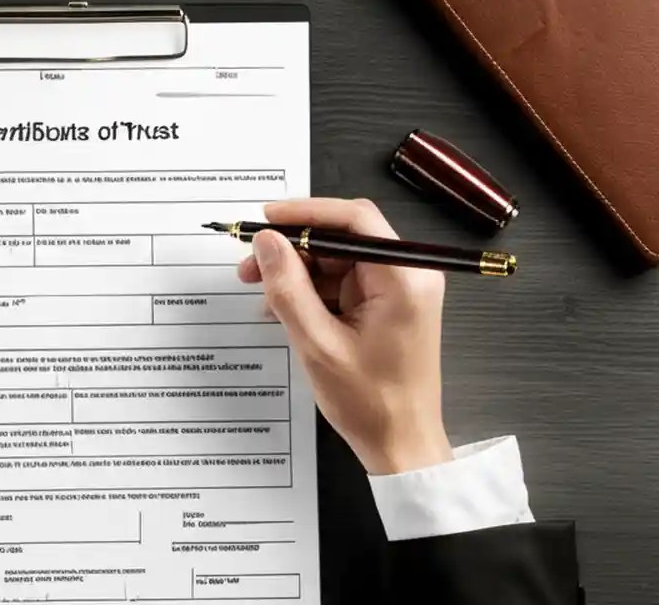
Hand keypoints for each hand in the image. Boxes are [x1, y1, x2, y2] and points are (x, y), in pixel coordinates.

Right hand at [239, 199, 452, 474]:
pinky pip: (340, 285)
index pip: (355, 220)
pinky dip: (309, 293)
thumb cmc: (372, 404)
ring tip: (260, 292)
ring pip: (336, 262)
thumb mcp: (318, 344)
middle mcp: (407, 276)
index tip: (267, 219)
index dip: (307, 212)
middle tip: (251, 263)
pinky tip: (281, 308)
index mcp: (404, 279)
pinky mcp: (385, 307)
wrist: (400, 445)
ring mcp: (396, 292)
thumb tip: (267, 244)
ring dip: (296, 273)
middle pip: (342, 239)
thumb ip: (289, 289)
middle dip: (293, 248)